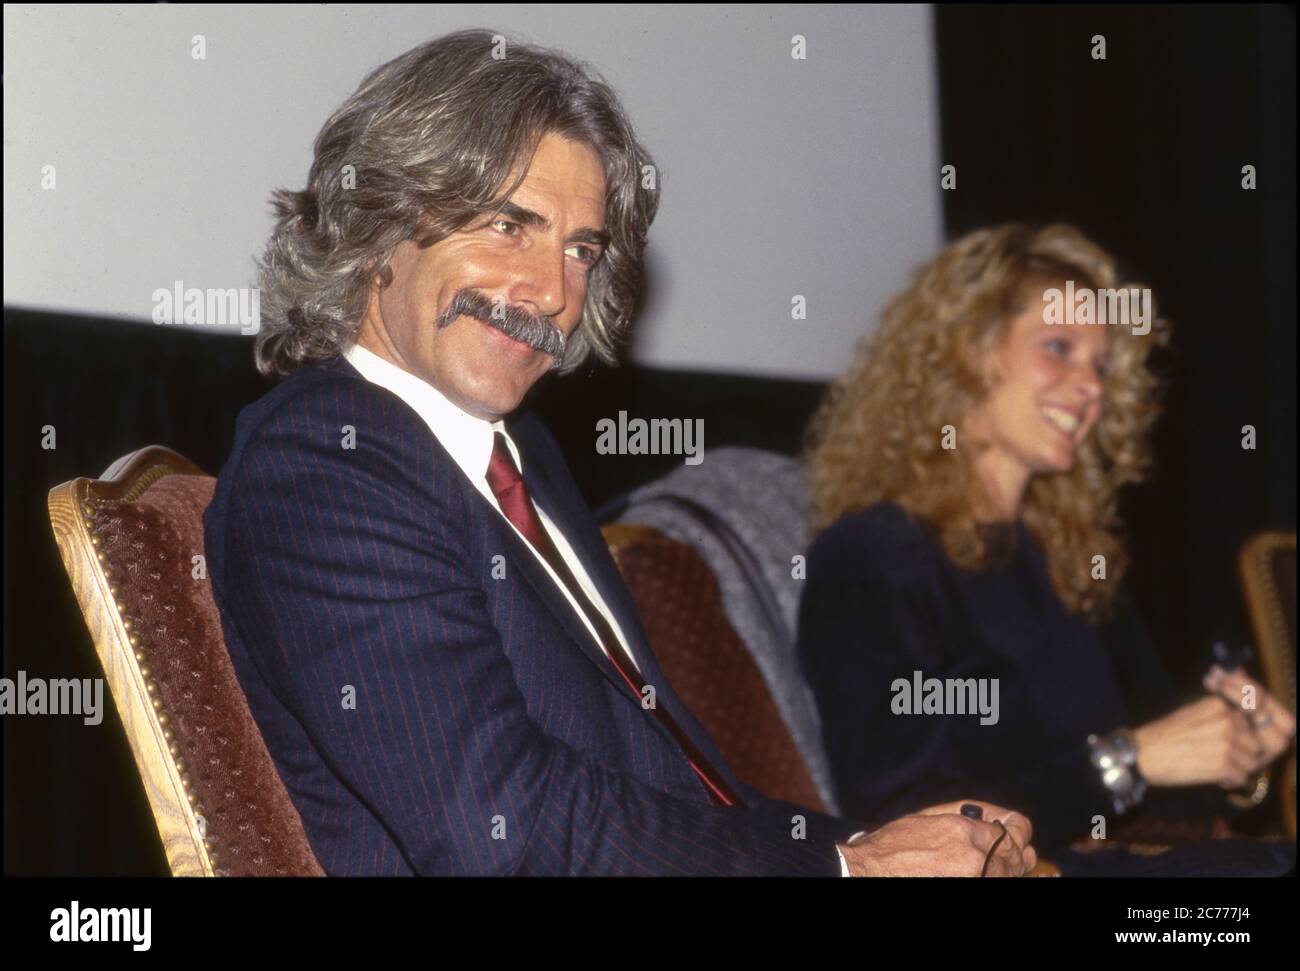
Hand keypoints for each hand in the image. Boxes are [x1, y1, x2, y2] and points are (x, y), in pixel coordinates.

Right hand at [837, 800, 1036, 876]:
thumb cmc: (890, 848)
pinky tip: (974, 870)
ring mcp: (976, 882)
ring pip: (1011, 875)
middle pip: (1020, 857)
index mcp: (968, 834)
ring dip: (1003, 868)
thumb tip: (989, 819)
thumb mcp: (927, 819)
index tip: (1010, 827)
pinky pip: (993, 883)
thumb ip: (964, 818)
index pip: (1017, 829)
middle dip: (1013, 850)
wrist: (870, 876)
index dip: (1015, 826)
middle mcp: (979, 862)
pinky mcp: (971, 891)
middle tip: (1002, 847)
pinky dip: (990, 877)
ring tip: (984, 862)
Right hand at [1133, 668, 1294, 788]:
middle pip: (1252, 742)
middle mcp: (1226, 721)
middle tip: (1221, 760)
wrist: (1143, 754)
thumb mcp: (1190, 713)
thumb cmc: (1162, 735)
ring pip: (1250, 761)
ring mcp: (1227, 743)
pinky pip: (1242, 777)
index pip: (1245, 723)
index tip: (1220, 743)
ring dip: (1237, 768)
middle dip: (1241, 754)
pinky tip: (1215, 778)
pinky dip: (1230, 781)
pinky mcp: (1224, 765)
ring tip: (1217, 769)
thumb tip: (1238, 726)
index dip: (1236, 736)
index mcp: (1217, 705)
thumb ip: (1215, 716)